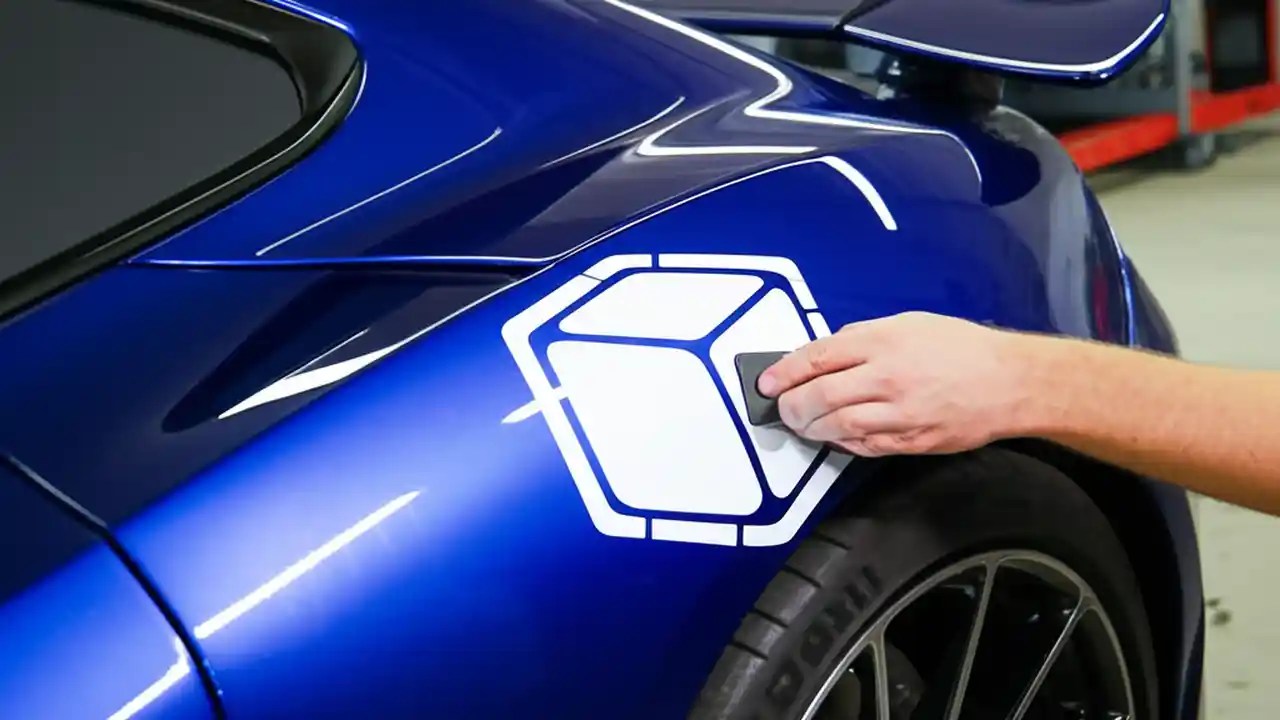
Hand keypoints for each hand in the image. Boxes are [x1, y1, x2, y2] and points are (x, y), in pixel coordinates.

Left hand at [757, 312, 1031, 456]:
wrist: (1009, 382)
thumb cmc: (960, 347)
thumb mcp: (908, 324)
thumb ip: (862, 338)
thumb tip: (823, 355)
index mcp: (884, 341)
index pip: (818, 356)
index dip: (784, 371)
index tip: (767, 382)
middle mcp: (888, 376)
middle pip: (820, 396)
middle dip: (792, 405)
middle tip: (782, 407)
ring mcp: (899, 413)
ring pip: (837, 426)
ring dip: (811, 428)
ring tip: (802, 424)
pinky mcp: (911, 440)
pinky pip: (863, 446)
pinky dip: (841, 442)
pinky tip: (834, 435)